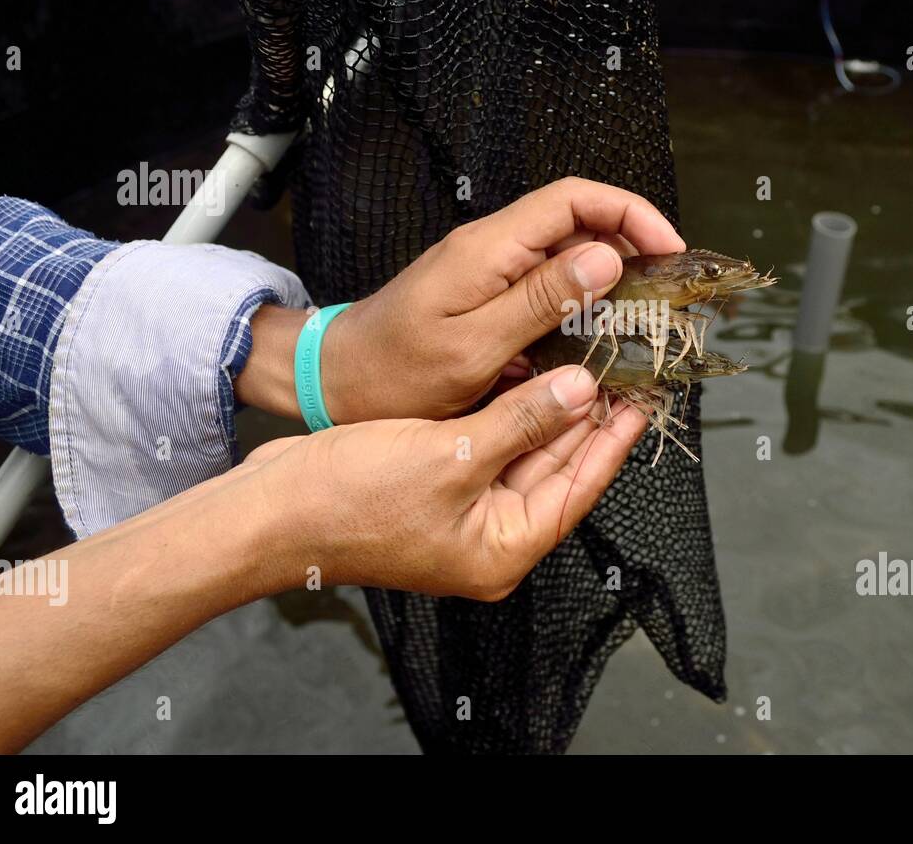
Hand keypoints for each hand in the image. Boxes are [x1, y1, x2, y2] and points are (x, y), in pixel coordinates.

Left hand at [235, 176, 684, 422]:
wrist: (332, 384)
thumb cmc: (391, 374)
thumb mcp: (472, 347)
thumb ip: (540, 302)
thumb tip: (605, 259)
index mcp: (489, 248)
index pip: (576, 200)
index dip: (631, 214)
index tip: (670, 250)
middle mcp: (493, 250)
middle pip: (580, 225)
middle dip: (632, 250)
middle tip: (666, 295)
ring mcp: (490, 273)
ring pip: (568, 259)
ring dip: (611, 285)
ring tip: (643, 322)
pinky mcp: (487, 299)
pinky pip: (547, 291)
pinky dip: (581, 310)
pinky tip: (598, 343)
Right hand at [248, 366, 646, 599]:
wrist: (270, 509)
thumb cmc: (349, 503)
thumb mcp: (452, 456)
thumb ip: (523, 423)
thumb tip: (579, 393)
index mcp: (503, 548)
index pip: (578, 488)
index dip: (613, 441)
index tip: (642, 400)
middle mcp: (490, 536)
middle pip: (557, 469)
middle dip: (586, 420)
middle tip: (621, 370)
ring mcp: (462, 512)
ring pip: (525, 453)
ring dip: (551, 411)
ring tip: (586, 364)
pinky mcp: (438, 486)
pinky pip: (491, 445)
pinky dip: (511, 413)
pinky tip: (530, 376)